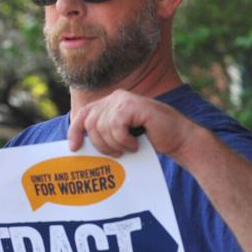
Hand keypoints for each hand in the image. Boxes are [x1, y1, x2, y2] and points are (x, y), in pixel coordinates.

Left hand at [67, 88, 196, 159]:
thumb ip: (102, 135)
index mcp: (109, 103)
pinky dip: (124, 140)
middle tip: (116, 153)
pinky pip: (116, 127)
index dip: (75, 131)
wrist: (177, 137)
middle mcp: (115, 97)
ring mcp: (124, 99)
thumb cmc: (149, 140)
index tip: (74, 149)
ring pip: (102, 127)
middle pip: (90, 123)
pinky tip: (135, 143)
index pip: (83, 114)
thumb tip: (77, 147)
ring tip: (128, 148)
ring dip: (114, 144)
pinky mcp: (133, 105)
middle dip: (99, 144)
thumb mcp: (120, 136)